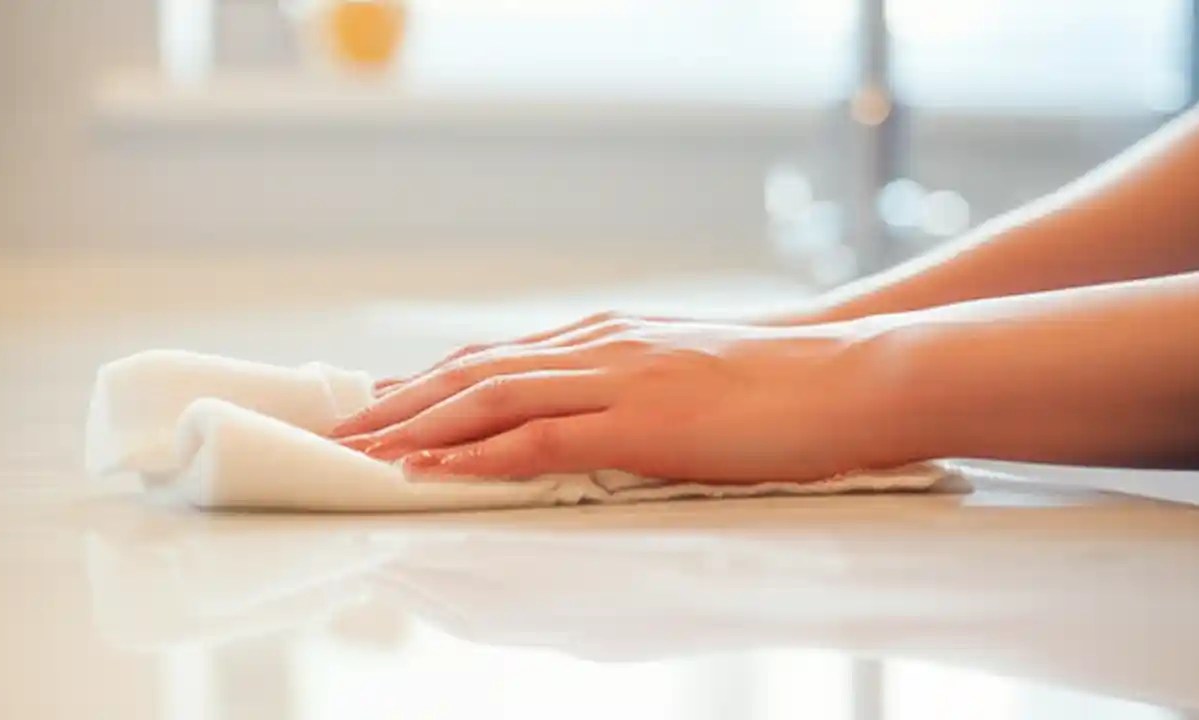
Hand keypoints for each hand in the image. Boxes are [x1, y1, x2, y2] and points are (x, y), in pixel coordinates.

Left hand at [334, 319, 915, 481]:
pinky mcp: (639, 421)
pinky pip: (538, 437)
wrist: (852, 372)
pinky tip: (433, 469)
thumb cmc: (784, 382)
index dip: (437, 379)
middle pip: (478, 370)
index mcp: (613, 335)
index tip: (388, 400)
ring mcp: (618, 378)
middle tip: (346, 426)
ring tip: (363, 449)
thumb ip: (638, 385)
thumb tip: (602, 415)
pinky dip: (475, 454)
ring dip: (419, 426)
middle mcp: (601, 345)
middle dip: (405, 401)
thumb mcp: (694, 373)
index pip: (503, 355)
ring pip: (491, 397)